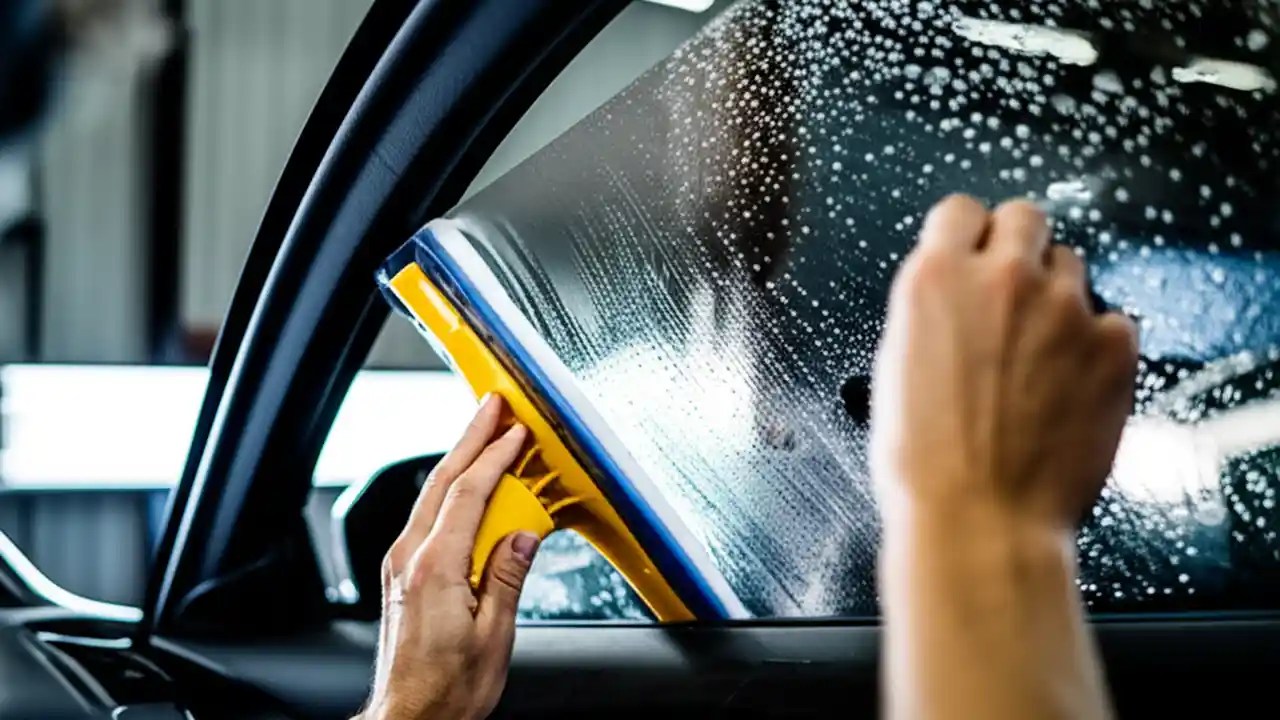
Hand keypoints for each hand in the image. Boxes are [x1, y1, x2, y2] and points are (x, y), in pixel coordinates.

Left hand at [361, 395, 540, 719]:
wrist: (410, 718)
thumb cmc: (448, 690)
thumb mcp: (494, 636)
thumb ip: (508, 577)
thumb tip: (523, 535)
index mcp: (435, 570)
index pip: (468, 495)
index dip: (495, 458)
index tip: (517, 433)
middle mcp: (410, 560)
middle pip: (442, 482)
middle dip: (470, 438)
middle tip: (493, 405)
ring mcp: (401, 565)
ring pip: (432, 496)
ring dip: (460, 460)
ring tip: (485, 434)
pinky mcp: (403, 575)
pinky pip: (429, 518)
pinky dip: (452, 491)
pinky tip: (467, 485)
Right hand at [871, 195, 1133, 719]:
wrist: (978, 521)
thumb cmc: (923, 465)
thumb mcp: (894, 367)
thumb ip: (929, 313)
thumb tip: (948, 298)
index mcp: (934, 280)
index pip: (959, 210)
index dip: (965, 233)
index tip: (971, 251)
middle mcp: (1002, 279)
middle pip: (1025, 217)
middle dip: (1017, 246)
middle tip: (1011, 289)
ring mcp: (1064, 309)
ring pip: (1072, 264)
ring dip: (1057, 294)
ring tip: (1040, 348)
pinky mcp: (1113, 347)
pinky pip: (1115, 319)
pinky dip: (1097, 342)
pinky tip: (1072, 381)